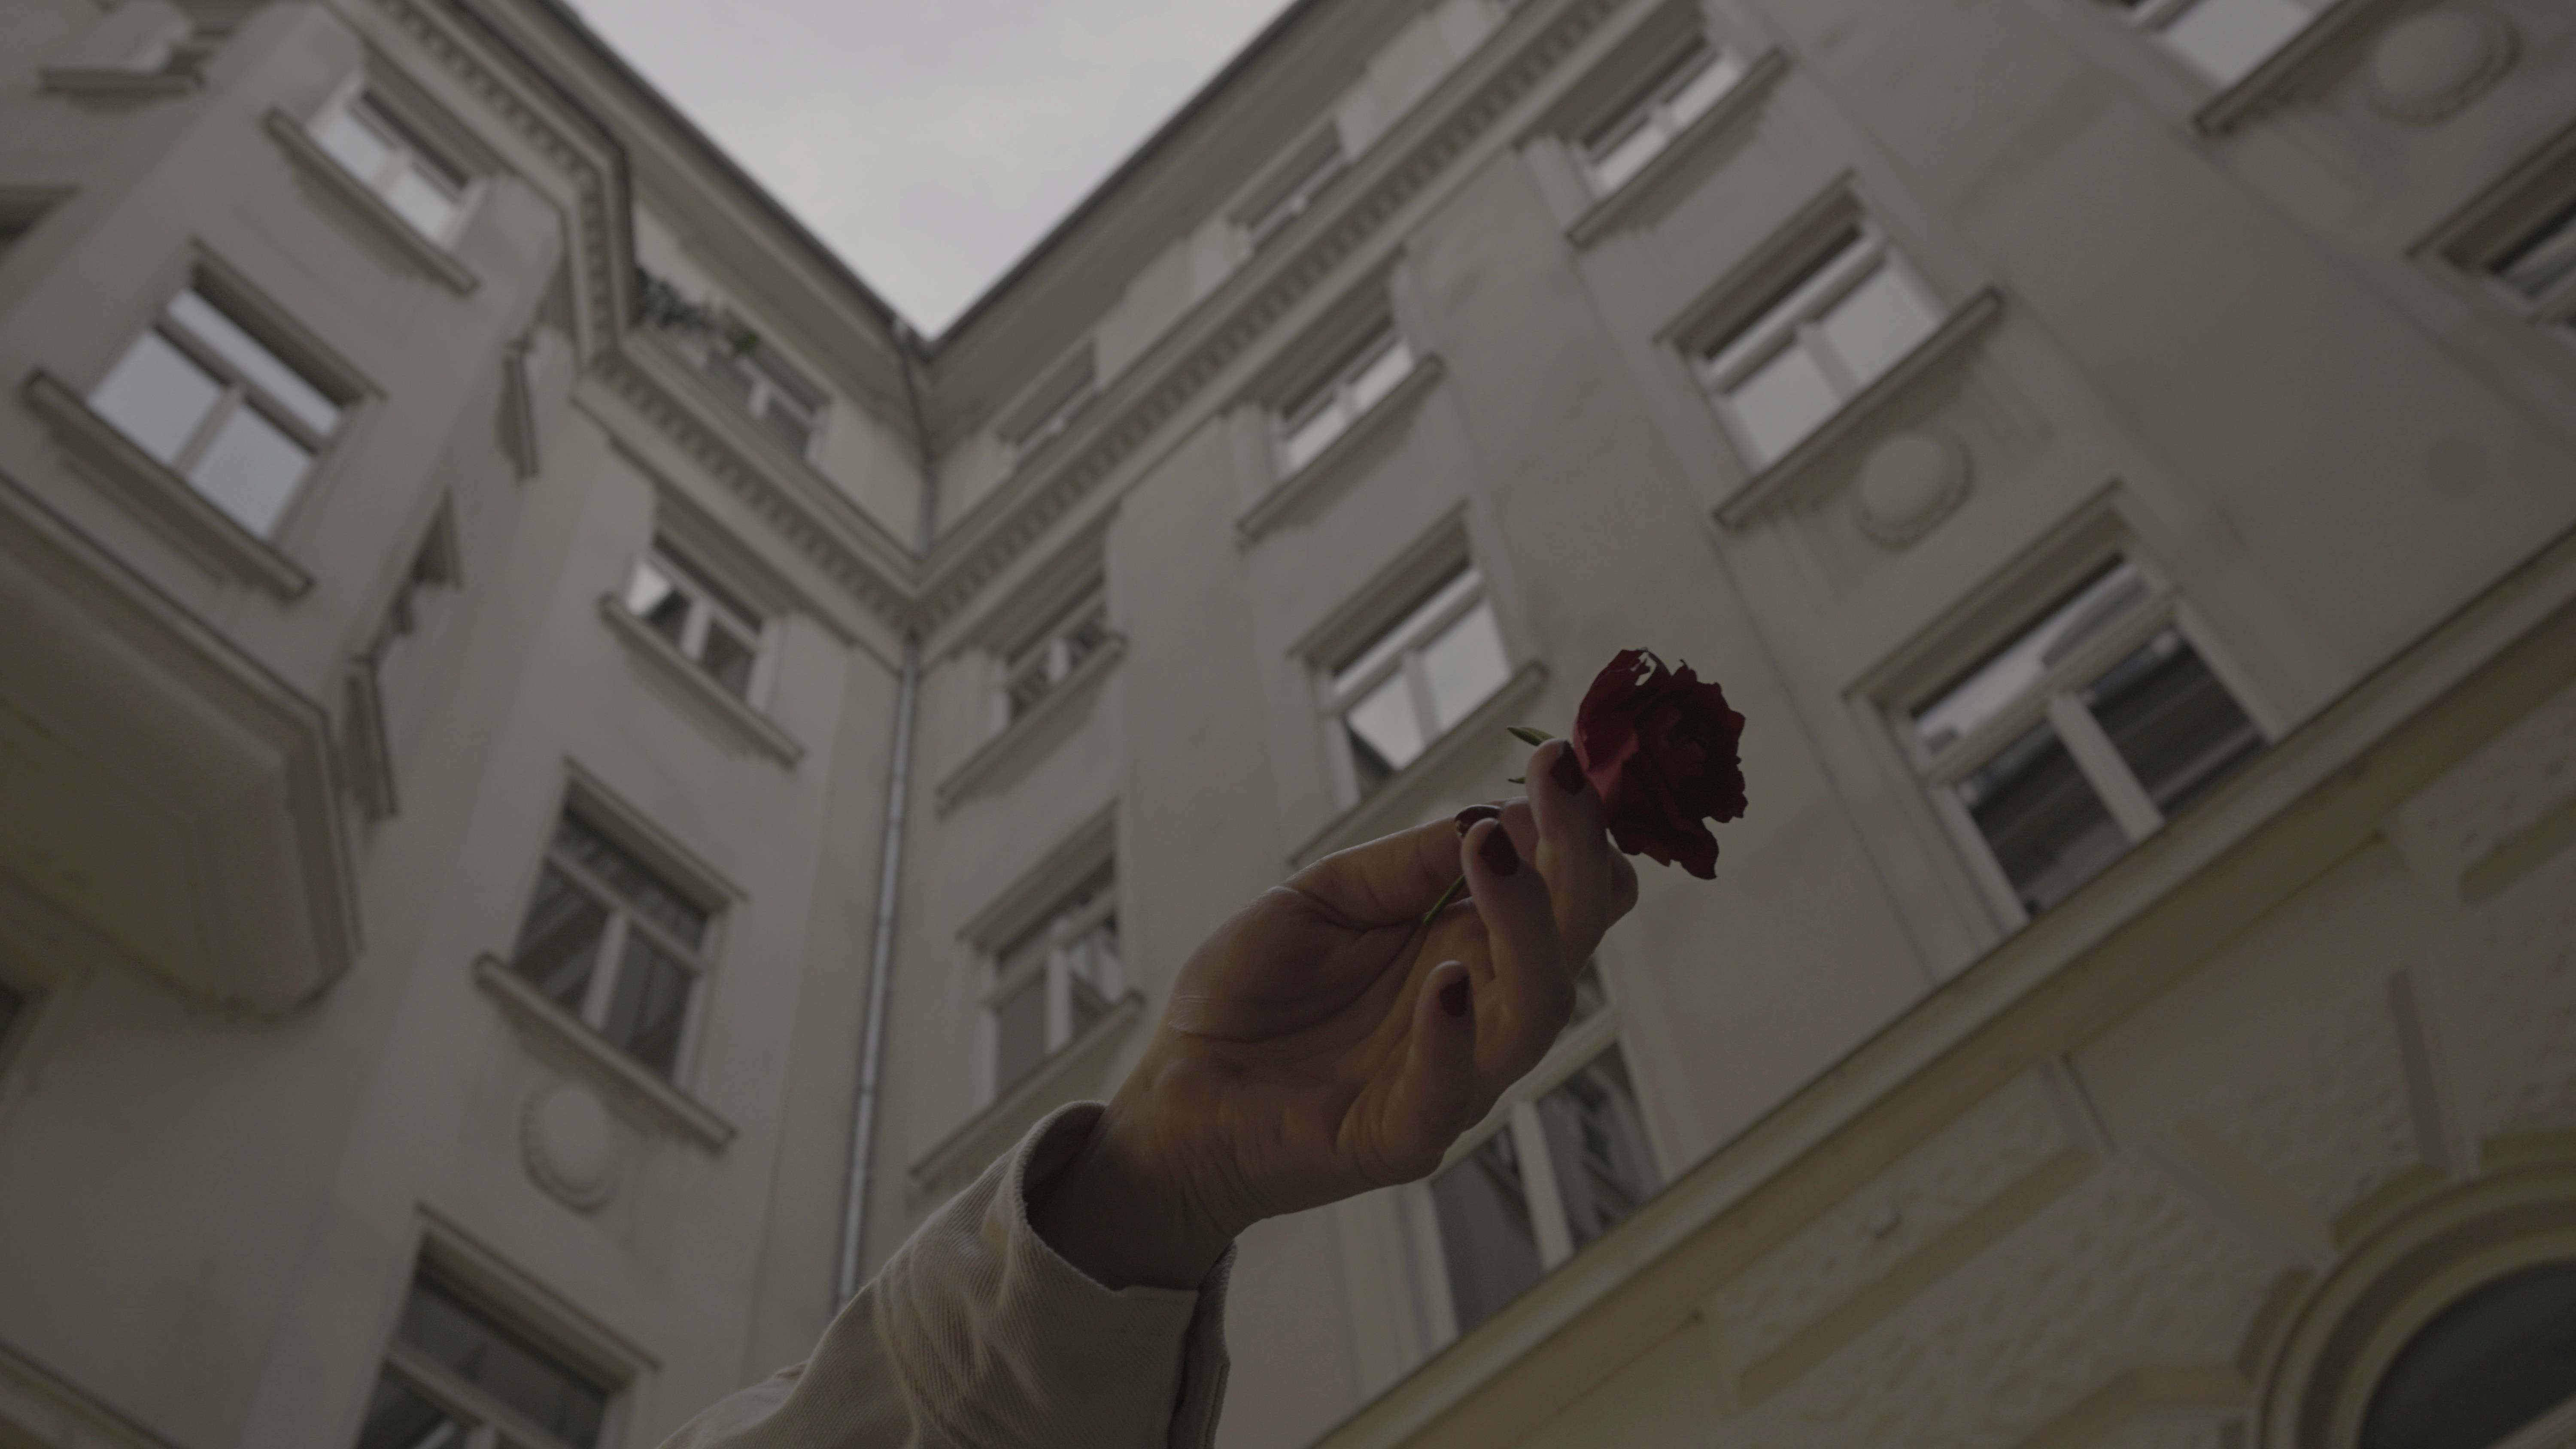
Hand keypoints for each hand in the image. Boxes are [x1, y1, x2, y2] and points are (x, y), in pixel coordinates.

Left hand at [1029, 739, 1639, 1289]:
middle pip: (1565, 942)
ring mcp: (1449, 1079)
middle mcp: (1478, 1010)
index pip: (1557, 891)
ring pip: (1531, 1013)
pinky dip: (1452, 1038)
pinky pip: (1446, 1093)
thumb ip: (1403, 865)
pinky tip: (1447, 980)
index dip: (1574, 832)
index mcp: (1466, 947)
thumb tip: (1494, 813)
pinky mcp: (1400, 1138)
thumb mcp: (1320, 898)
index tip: (1563, 763)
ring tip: (1494, 850)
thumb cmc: (1250, 996)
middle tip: (1560, 782)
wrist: (1177, 1095)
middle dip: (1572, 858)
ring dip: (1525, 926)